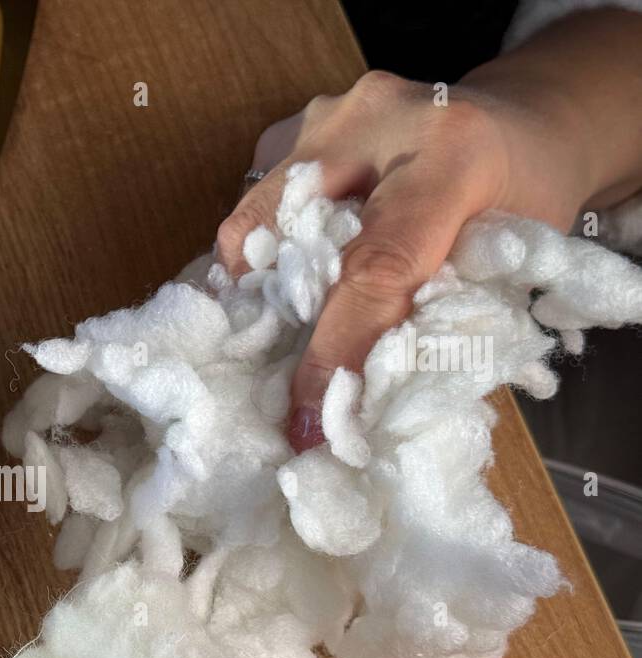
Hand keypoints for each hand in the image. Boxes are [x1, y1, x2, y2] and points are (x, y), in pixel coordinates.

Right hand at [215, 10, 641, 452]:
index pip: (377, 265)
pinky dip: (265, 250)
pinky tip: (292, 275)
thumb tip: (362, 403)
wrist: (527, 121)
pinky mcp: (300, 124)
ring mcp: (330, 114)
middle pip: (284, 232)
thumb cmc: (526, 200)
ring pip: (254, 218)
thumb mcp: (512, 262)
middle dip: (277, 314)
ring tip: (290, 327)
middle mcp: (378, 118)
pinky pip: (255, 201)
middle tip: (285, 371)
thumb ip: (442, 320)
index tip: (309, 420)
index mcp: (455, 154)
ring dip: (264, 283)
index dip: (335, 349)